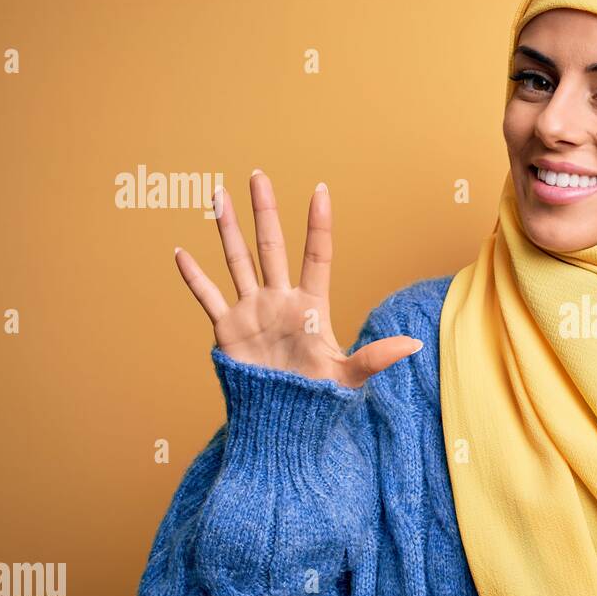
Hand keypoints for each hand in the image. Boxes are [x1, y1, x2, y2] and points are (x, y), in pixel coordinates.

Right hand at [174, 169, 421, 388]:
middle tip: (258, 175)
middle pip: (271, 246)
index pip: (316, 256)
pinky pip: (208, 297)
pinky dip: (194, 277)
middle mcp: (280, 301)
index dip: (318, 224)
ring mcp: (253, 311)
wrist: (282, 421)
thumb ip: (377, 357)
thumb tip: (415, 346)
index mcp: (310, 307)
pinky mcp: (228, 329)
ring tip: (219, 195)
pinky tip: (181, 252)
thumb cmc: (317, 399)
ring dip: (228, 229)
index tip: (320, 190)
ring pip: (239, 261)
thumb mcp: (349, 376)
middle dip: (264, 211)